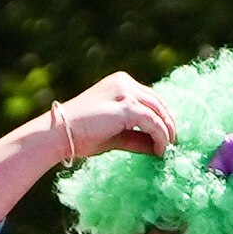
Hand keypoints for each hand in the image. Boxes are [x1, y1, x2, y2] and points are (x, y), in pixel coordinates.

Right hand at [43, 73, 176, 167]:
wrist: (58, 134)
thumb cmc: (80, 135)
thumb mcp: (114, 134)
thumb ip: (136, 136)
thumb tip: (156, 147)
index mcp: (120, 83)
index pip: (149, 98)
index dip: (161, 116)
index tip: (168, 136)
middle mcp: (124, 83)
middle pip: (158, 102)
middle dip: (168, 123)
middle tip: (174, 144)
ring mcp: (126, 92)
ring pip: (159, 111)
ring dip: (167, 131)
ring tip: (168, 150)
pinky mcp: (127, 106)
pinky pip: (153, 121)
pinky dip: (161, 136)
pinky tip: (161, 150)